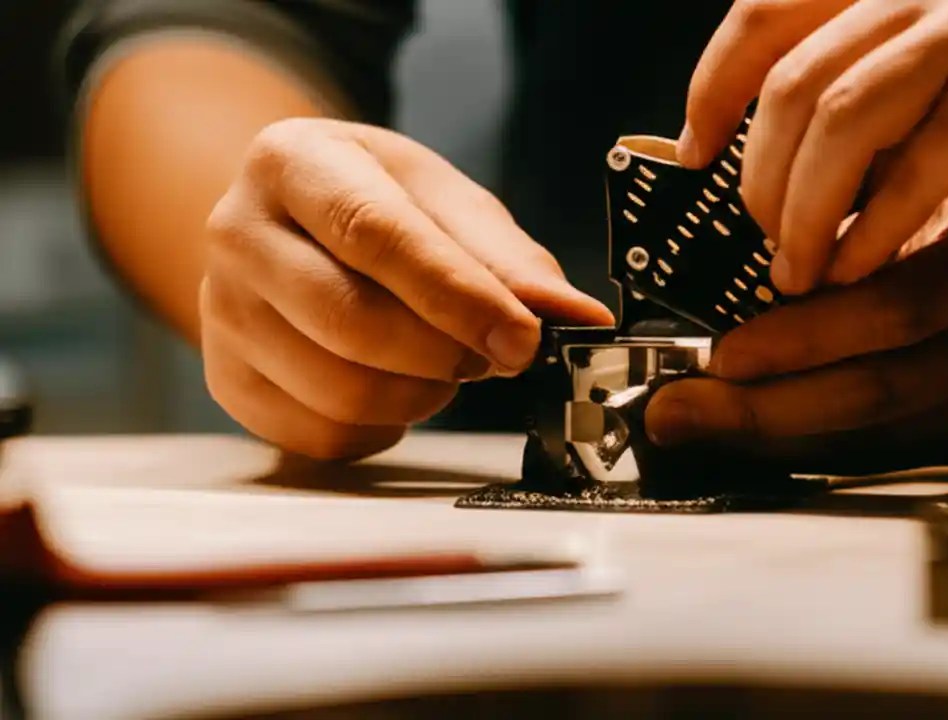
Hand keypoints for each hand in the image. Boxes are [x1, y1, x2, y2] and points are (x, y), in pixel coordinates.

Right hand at [201, 119, 612, 459]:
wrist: (296, 225)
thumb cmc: (378, 205)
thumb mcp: (446, 203)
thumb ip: (508, 260)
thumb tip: (572, 318)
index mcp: (292, 162)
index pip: (374, 235)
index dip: (458, 295)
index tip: (523, 337)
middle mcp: (236, 233)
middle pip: (352, 323)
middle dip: (448, 352)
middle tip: (493, 350)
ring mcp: (221, 312)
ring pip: (343, 392)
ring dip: (424, 394)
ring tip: (443, 361)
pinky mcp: (228, 380)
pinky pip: (326, 435)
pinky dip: (385, 426)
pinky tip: (395, 385)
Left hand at [644, 184, 947, 473]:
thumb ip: (876, 241)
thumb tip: (757, 280)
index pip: (894, 312)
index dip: (801, 337)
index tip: (721, 353)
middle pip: (875, 396)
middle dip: (761, 411)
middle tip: (676, 413)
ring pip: (875, 439)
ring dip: (774, 437)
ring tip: (700, 428)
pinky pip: (888, 455)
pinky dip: (815, 447)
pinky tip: (759, 438)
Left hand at [682, 0, 947, 291]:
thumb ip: (870, 98)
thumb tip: (783, 164)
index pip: (765, 12)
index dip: (713, 84)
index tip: (692, 148)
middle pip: (791, 81)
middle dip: (757, 176)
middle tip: (759, 238)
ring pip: (838, 121)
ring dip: (801, 210)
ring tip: (795, 270)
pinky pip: (912, 169)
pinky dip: (870, 230)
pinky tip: (857, 269)